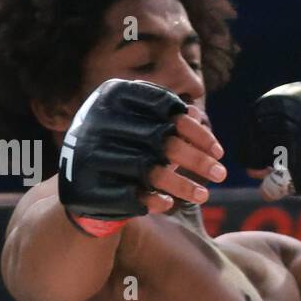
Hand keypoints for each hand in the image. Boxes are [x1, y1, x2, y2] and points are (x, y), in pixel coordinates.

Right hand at [58, 79, 223, 235]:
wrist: (78, 181)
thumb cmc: (120, 148)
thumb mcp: (139, 127)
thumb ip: (165, 120)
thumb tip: (196, 115)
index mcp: (111, 95)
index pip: (165, 109)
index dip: (196, 131)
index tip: (218, 151)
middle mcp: (96, 119)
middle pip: (160, 139)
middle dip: (197, 159)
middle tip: (222, 174)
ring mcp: (89, 152)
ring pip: (147, 168)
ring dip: (182, 185)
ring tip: (204, 196)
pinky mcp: (87, 184)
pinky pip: (129, 194)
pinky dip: (153, 200)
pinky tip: (169, 205)